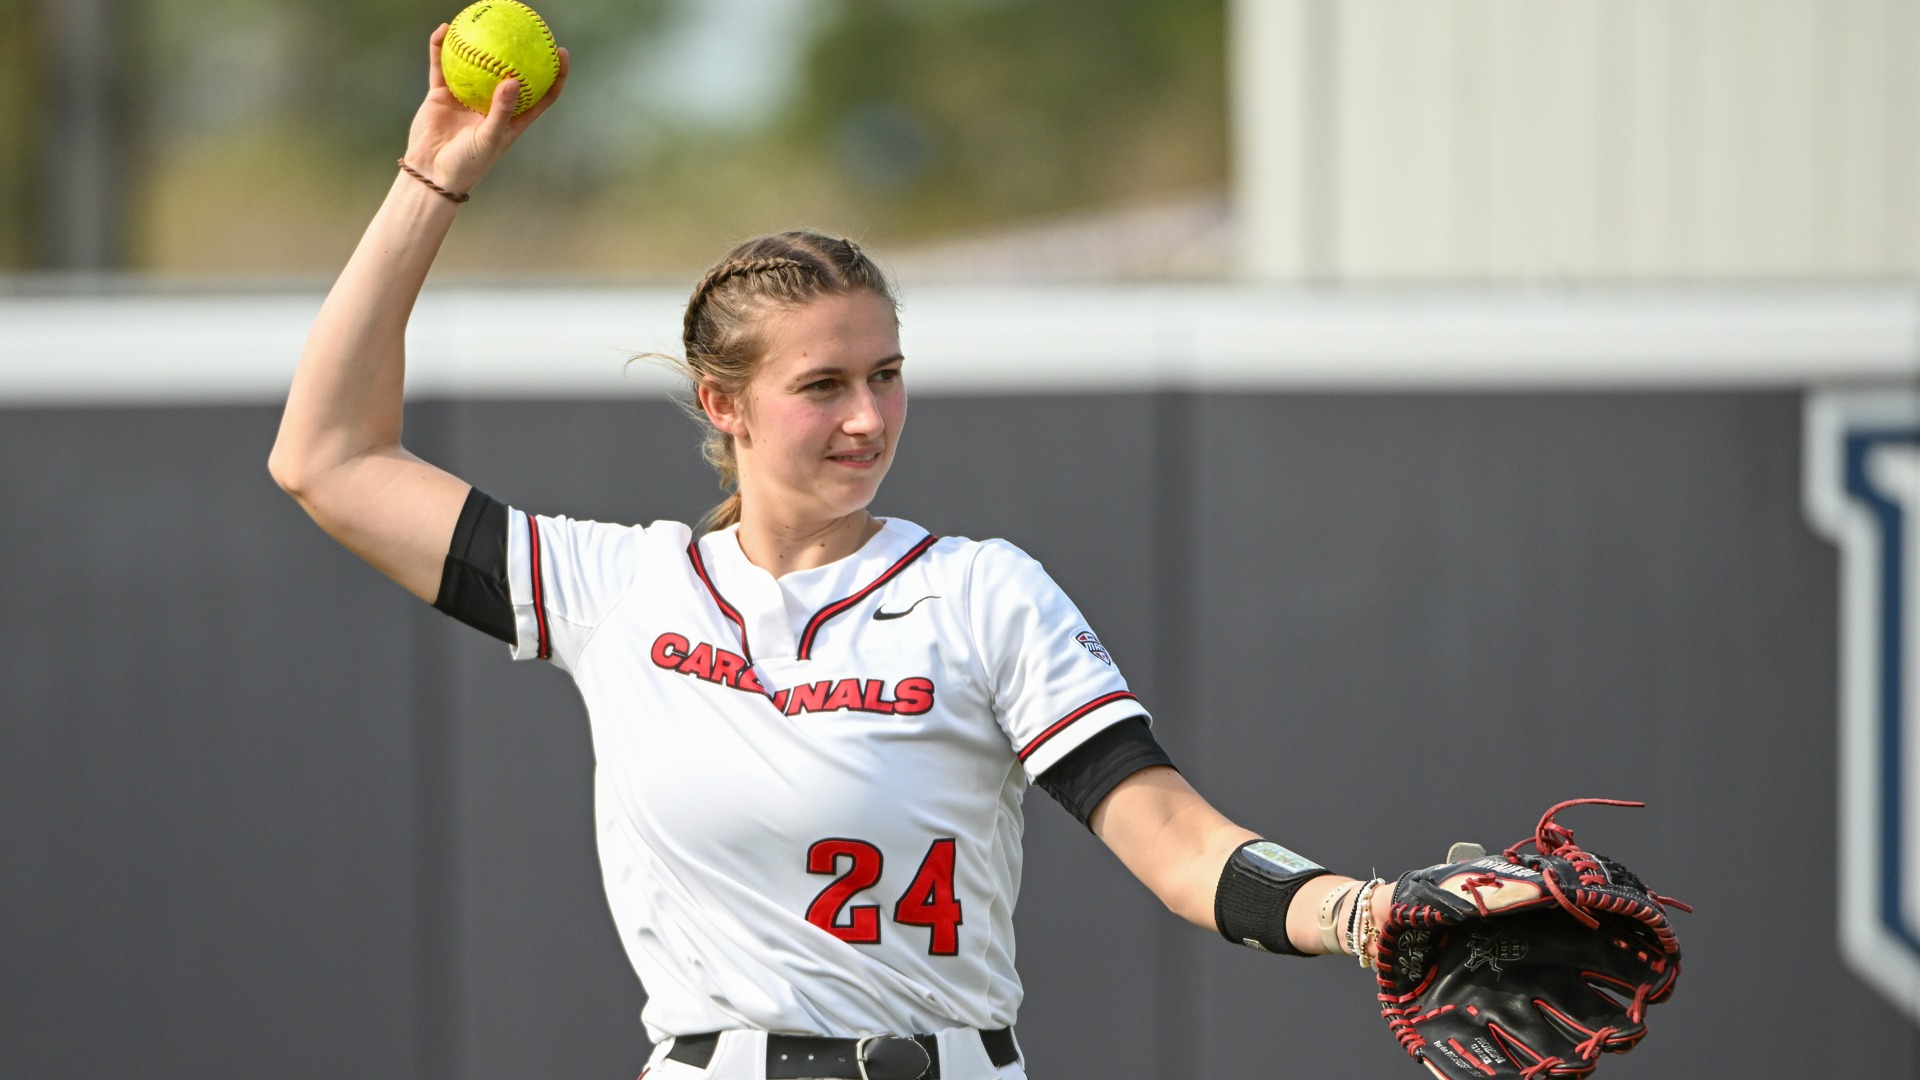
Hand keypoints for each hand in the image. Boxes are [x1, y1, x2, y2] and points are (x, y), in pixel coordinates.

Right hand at [401, 24, 569, 196]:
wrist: (432, 172)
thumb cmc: (467, 164)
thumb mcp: (489, 139)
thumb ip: (501, 111)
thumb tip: (513, 80)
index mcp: (512, 119)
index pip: (541, 95)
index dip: (555, 75)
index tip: (561, 53)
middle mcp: (492, 105)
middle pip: (511, 73)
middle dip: (520, 51)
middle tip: (527, 27)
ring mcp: (467, 98)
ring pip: (476, 65)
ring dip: (479, 43)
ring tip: (484, 19)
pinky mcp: (443, 94)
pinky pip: (443, 66)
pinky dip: (442, 49)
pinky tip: (444, 31)